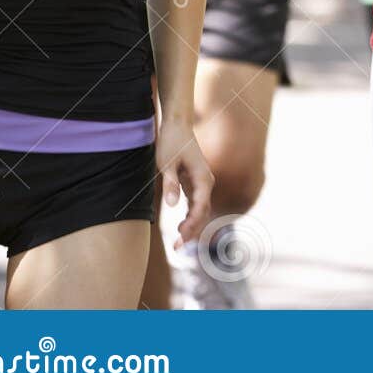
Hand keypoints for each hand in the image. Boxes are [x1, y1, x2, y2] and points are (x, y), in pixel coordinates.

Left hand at [156, 117, 212, 248]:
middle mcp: (206, 181)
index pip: (200, 207)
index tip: (179, 239)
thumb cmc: (171, 142)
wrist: (177, 125)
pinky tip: (181, 227)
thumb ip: (170, 183)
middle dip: (192, 230)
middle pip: (203, 212)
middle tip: (177, 247)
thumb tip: (172, 206)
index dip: (191, 225)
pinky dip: (190, 216)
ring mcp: (201, 182)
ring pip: (200, 209)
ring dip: (191, 225)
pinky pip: (196, 204)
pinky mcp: (194, 182)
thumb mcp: (166, 163)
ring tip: (178, 242)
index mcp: (203, 178)